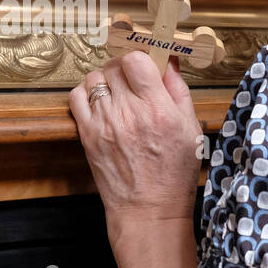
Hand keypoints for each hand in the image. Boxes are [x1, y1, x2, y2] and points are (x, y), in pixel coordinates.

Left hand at [69, 52, 202, 248]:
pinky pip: (76, 96)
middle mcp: (129, 113)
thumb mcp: (191, 130)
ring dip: (105, 79)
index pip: (136, 59)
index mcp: (158, 110)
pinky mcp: (87, 135)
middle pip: (114, 66)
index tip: (145, 63)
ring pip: (94, 78)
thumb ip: (178, 91)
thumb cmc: (173, 174)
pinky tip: (99, 101)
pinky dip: (86, 92)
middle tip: (132, 79)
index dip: (140, 56)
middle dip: (124, 67)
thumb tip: (168, 61)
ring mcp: (104, 123)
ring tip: (117, 92)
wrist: (147, 210)